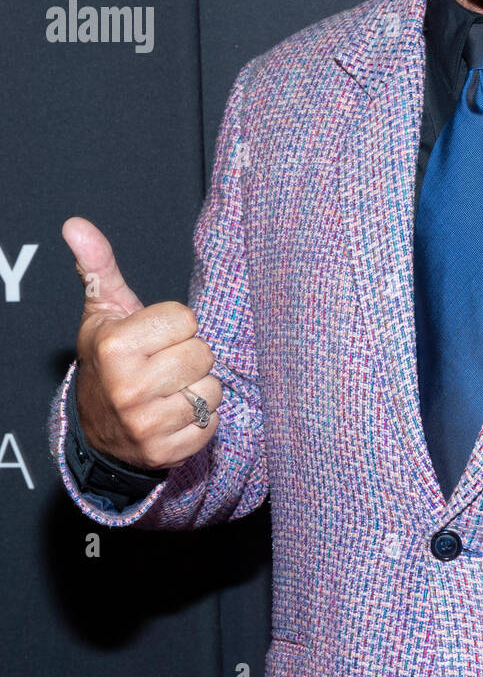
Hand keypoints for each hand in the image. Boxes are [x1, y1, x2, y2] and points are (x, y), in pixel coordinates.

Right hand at [62, 216, 221, 469]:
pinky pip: (213, 422)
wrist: (99, 428)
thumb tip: (76, 224)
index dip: (173, 326)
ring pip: (212, 388)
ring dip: (197, 388)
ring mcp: (148, 425)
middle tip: (161, 365)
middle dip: (187, 356)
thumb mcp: (103, 311)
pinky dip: (200, 419)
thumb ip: (98, 266)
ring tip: (167, 390)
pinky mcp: (168, 452)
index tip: (152, 338)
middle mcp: (130, 389)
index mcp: (116, 348)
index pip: (186, 319)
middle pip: (203, 353)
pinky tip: (174, 416)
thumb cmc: (109, 359)